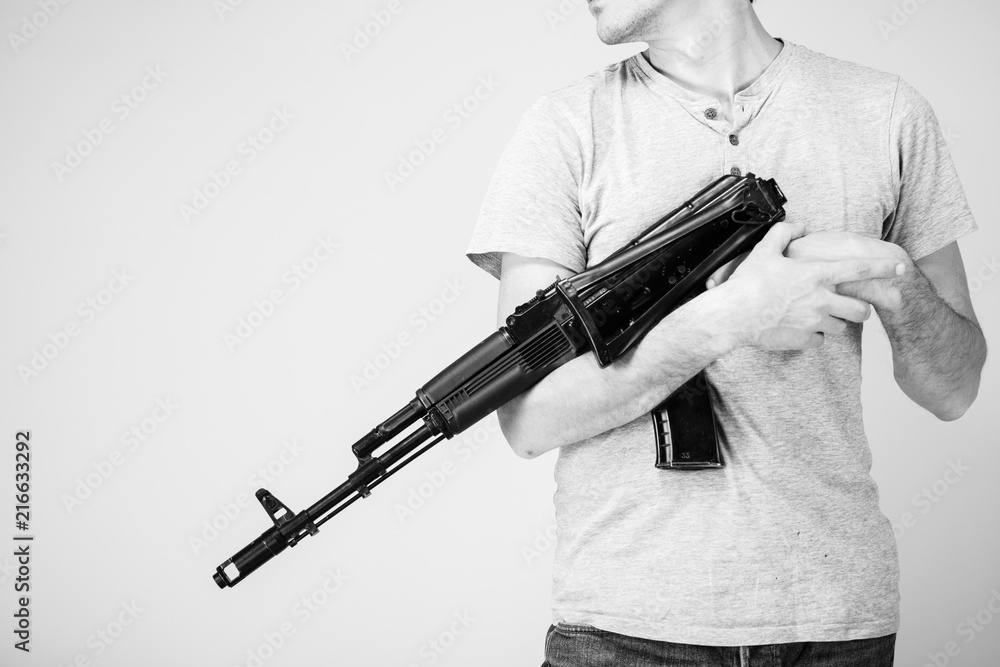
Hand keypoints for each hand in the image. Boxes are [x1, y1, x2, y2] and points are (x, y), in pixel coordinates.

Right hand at [714, 222, 905, 350]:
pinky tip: (802, 328)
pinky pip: (821, 340)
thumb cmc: (748, 284)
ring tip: (822, 316)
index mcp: (816, 275)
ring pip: (843, 327)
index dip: (884, 267)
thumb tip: (798, 226)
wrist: (733, 316)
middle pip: (860, 309)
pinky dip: (816, 335)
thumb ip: (784, 233)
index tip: (901, 266)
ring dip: (838, 322)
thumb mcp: (764, 250)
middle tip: (854, 306)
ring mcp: (814, 322)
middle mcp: (821, 300)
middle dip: (862, 308)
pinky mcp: (804, 340)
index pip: (859, 269)